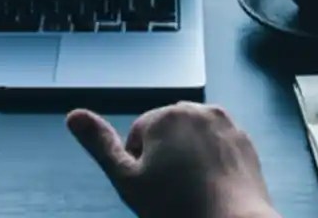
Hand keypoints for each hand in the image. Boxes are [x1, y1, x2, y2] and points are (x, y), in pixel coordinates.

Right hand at [67, 102, 278, 217]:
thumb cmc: (178, 208)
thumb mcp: (128, 180)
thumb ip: (100, 145)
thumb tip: (72, 115)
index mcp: (165, 115)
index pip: (137, 136)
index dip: (139, 166)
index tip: (153, 188)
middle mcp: (196, 109)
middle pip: (166, 133)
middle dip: (165, 156)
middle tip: (173, 190)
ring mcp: (224, 123)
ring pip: (191, 138)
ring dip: (188, 156)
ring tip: (193, 189)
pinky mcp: (244, 139)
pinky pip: (217, 145)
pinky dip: (212, 161)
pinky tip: (212, 186)